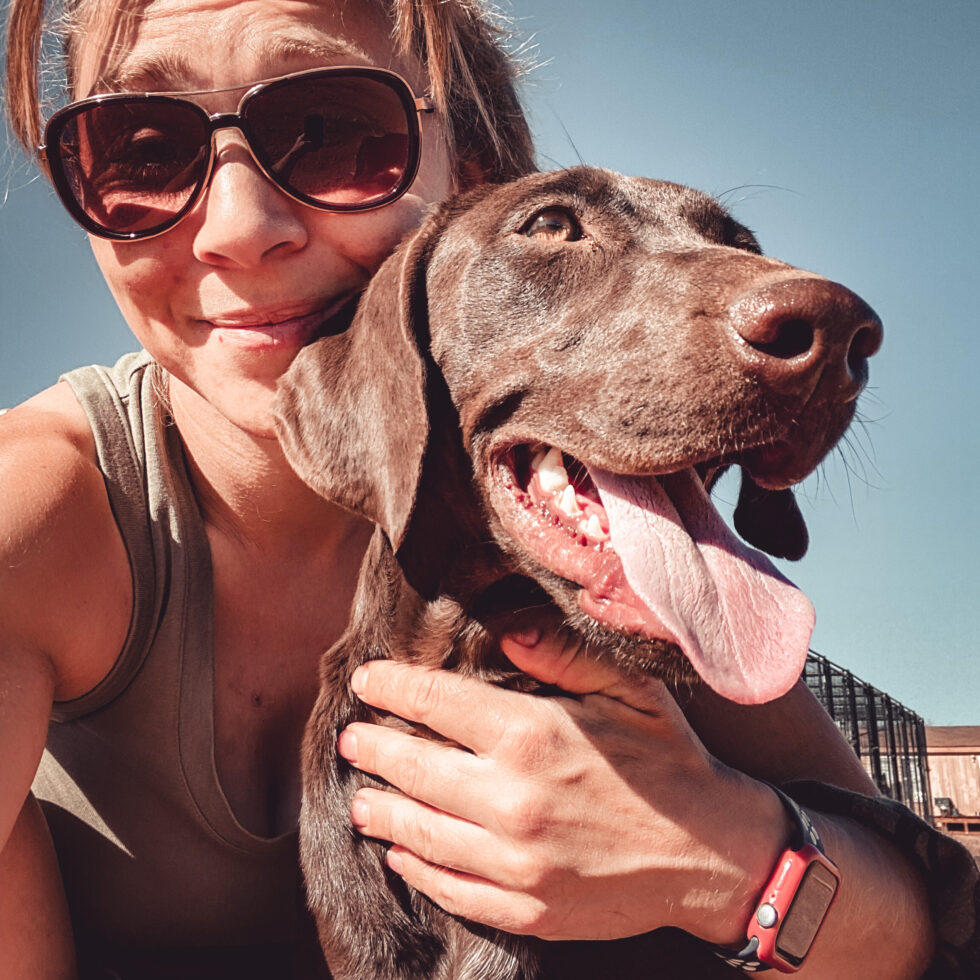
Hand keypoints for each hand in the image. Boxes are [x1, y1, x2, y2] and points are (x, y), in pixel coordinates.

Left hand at [336, 628, 788, 942]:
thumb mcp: (628, 689)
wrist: (713, 854)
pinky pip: (452, 887)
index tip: (367, 681)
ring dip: (381, 810)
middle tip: (352, 738)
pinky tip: (401, 852)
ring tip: (360, 798)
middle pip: (412, 768)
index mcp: (532, 736)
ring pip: (419, 832)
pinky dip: (417, 867)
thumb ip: (562, 654)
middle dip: (372, 748)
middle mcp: (512, 800)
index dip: (391, 687)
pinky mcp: (526, 909)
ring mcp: (515, 862)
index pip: (434, 703)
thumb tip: (504, 632)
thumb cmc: (668, 761)